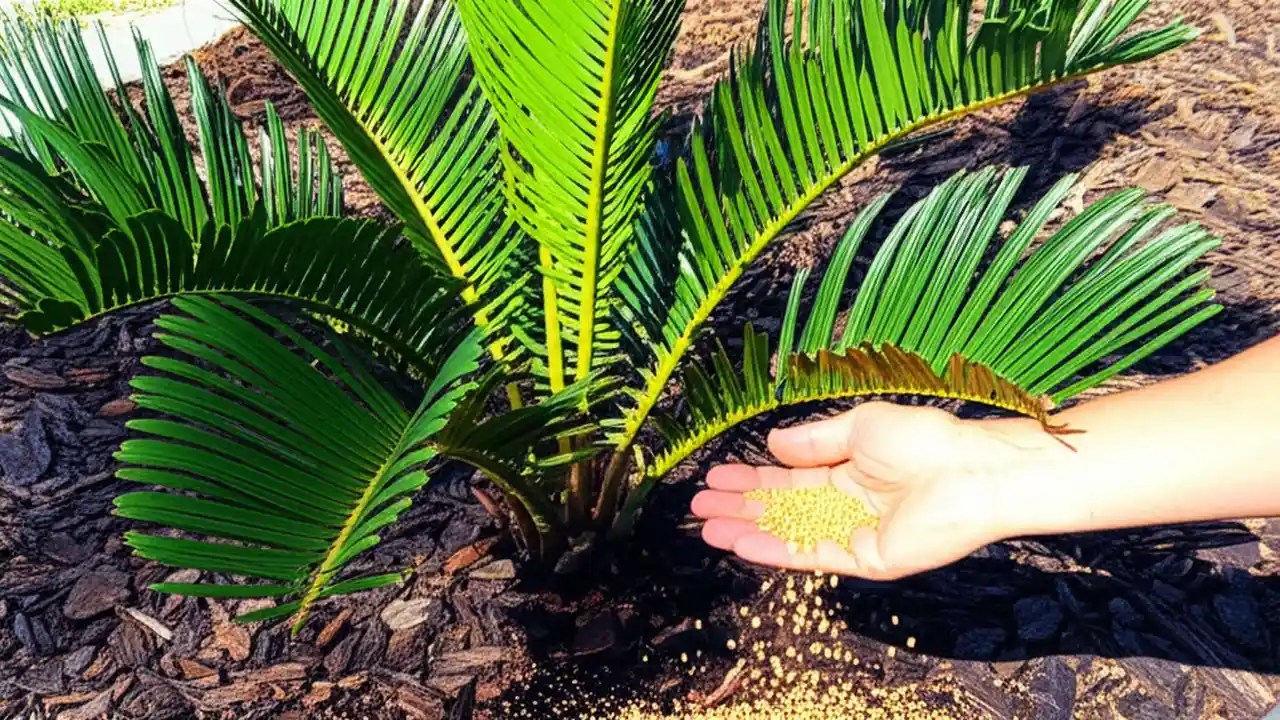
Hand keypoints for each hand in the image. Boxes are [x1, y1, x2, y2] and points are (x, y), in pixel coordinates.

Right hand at [691, 401, 1065, 579]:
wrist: (970, 471)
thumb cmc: (923, 441)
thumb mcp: (858, 427)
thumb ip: (813, 441)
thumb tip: (772, 444)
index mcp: (847, 473)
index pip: (787, 481)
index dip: (750, 479)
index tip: (714, 475)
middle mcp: (846, 506)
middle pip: (781, 511)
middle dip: (738, 507)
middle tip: (698, 504)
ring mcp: (853, 536)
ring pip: (789, 536)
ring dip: (746, 531)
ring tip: (707, 526)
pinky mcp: (864, 560)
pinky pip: (812, 556)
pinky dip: (775, 550)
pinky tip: (742, 541)